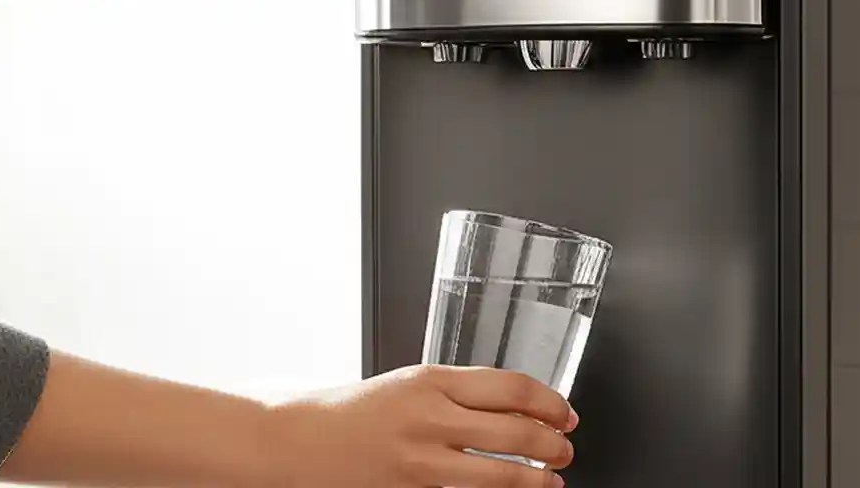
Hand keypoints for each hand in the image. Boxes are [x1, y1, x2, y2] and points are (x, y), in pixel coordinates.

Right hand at [263, 365, 576, 487]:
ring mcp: (420, 464)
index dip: (551, 403)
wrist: (293, 444)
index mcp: (430, 381)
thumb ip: (455, 394)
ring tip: (550, 479)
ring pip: (502, 474)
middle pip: (517, 431)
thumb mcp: (406, 385)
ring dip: (537, 479)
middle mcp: (429, 419)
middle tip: (565, 449)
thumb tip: (514, 408)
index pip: (512, 388)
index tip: (565, 413)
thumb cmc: (348, 413)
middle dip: (553, 445)